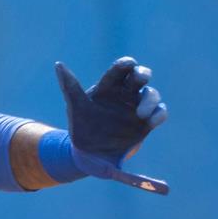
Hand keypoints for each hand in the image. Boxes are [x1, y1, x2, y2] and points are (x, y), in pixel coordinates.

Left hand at [55, 57, 169, 193]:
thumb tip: (58, 65)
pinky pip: (159, 113)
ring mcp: (137, 107)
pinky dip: (159, 115)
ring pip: (151, 94)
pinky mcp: (146, 122)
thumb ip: (70, 87)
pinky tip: (153, 122)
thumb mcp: (75, 107)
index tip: (128, 64)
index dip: (126, 64)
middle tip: (142, 78)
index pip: (120, 69)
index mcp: (108, 87)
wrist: (88, 154)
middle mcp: (125, 94)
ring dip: (150, 99)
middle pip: (140, 76)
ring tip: (141, 113)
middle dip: (143, 74)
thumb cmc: (81, 127)